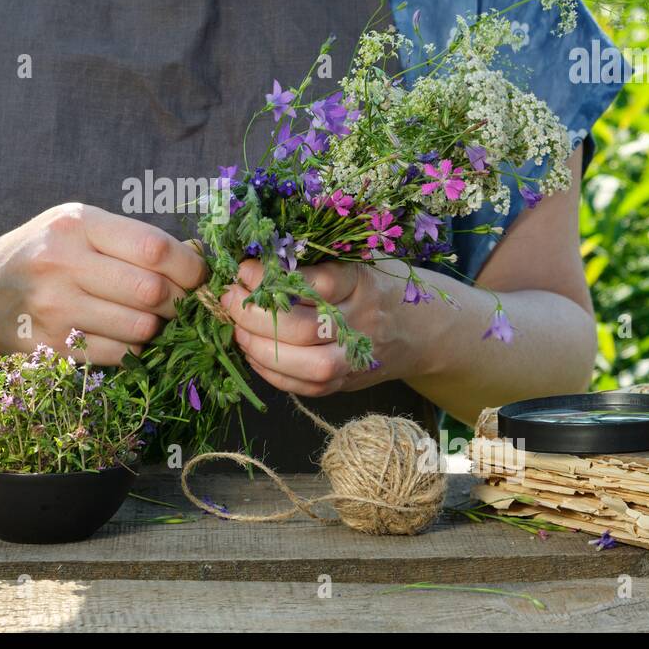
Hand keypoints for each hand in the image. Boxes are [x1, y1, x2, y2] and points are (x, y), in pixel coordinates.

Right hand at [0, 203, 206, 364]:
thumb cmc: (47, 253)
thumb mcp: (83, 227)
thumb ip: (135, 238)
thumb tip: (198, 255)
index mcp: (78, 224)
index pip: (154, 248)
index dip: (189, 267)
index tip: (198, 277)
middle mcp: (63, 262)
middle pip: (152, 291)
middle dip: (179, 302)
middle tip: (181, 303)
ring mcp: (55, 307)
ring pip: (140, 328)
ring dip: (158, 328)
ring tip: (151, 318)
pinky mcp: (52, 345)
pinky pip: (119, 354)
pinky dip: (134, 349)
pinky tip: (125, 335)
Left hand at [220, 258, 430, 397]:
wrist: (418, 328)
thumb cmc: (372, 286)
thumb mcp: (352, 263)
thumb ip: (312, 263)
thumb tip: (252, 261)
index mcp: (362, 284)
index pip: (317, 283)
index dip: (273, 278)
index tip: (244, 269)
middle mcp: (362, 323)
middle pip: (304, 328)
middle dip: (256, 315)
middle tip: (230, 299)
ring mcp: (356, 358)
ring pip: (307, 365)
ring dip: (261, 348)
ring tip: (237, 329)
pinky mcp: (347, 383)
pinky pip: (305, 387)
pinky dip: (271, 373)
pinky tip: (252, 352)